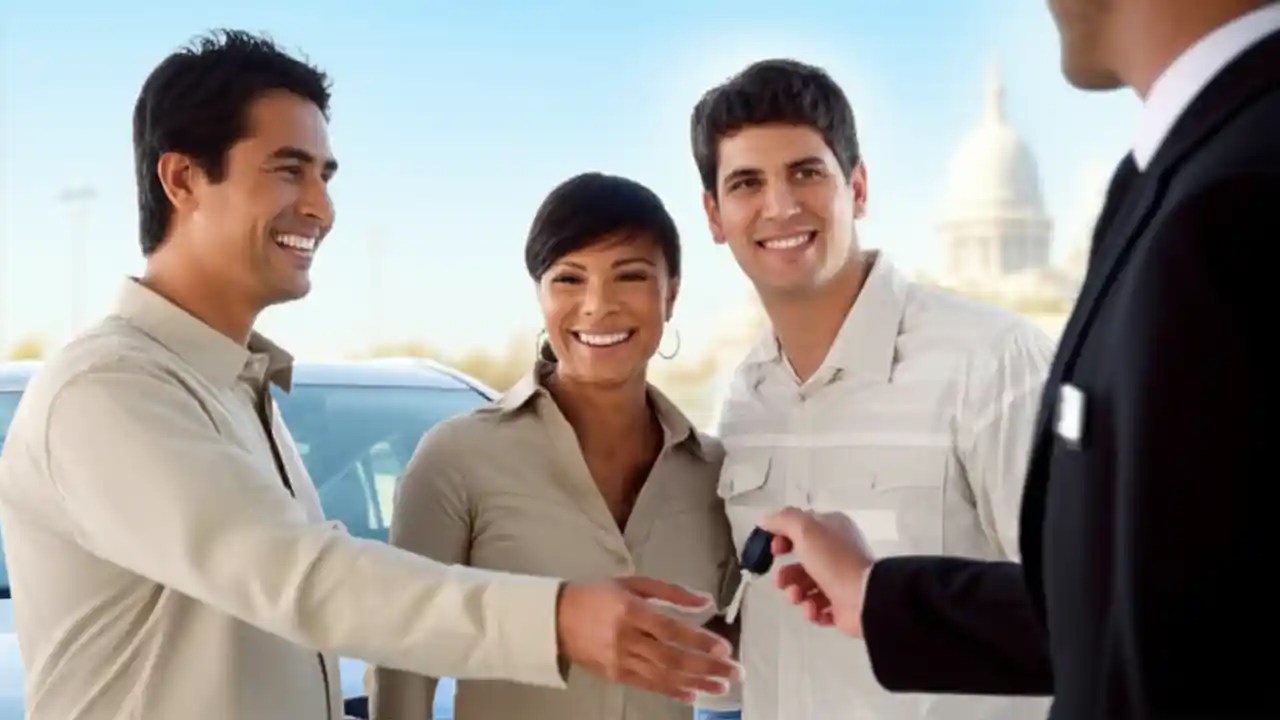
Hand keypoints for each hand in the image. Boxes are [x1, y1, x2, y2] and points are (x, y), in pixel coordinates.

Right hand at [556, 576, 738, 701]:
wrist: (555, 618)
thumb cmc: (598, 594)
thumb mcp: (633, 583)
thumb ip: (670, 592)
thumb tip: (706, 600)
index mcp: (631, 611)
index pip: (670, 629)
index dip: (698, 640)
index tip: (724, 647)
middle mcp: (626, 639)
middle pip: (672, 657)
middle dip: (707, 667)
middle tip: (735, 672)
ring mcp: (620, 661)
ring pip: (663, 676)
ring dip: (696, 682)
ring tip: (721, 687)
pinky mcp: (615, 675)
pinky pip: (648, 686)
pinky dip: (673, 691)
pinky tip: (694, 694)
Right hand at [758, 507, 874, 637]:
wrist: (864, 599)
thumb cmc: (834, 560)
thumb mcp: (805, 529)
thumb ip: (783, 520)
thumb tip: (765, 521)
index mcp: (833, 529)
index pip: (802, 528)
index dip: (783, 538)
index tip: (774, 550)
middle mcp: (837, 552)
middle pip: (801, 561)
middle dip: (786, 574)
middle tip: (781, 582)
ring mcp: (840, 580)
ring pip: (806, 586)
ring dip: (795, 593)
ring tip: (798, 598)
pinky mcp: (841, 606)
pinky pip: (817, 607)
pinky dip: (811, 610)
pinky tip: (813, 610)